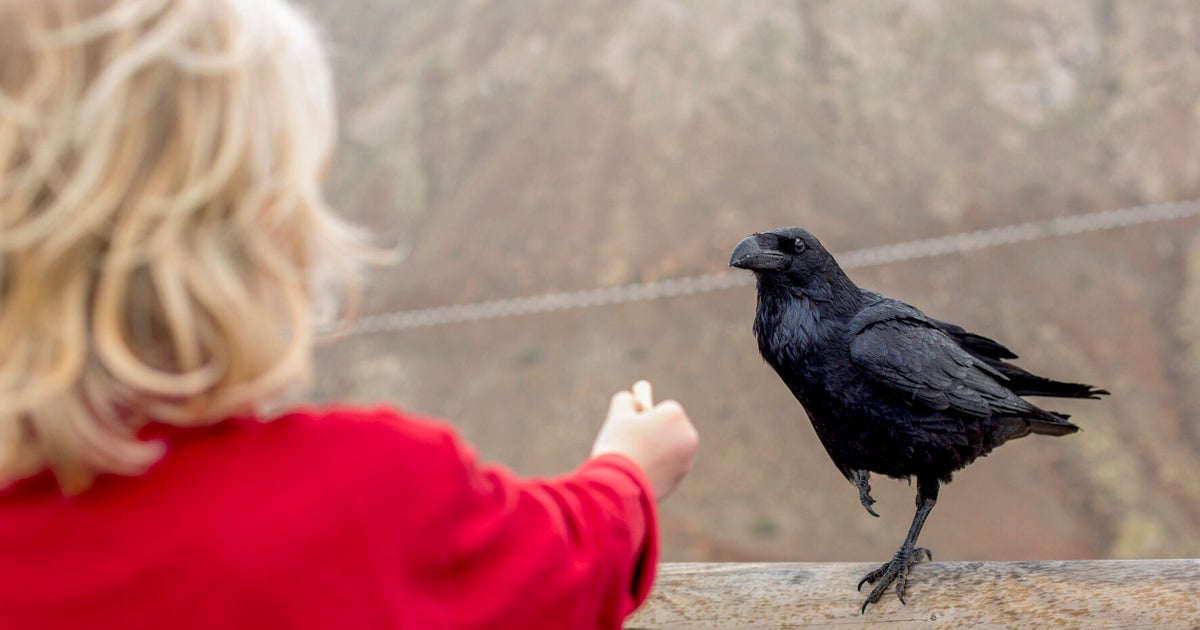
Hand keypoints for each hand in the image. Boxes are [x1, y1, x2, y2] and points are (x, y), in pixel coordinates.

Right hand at [591, 380, 697, 500]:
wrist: (621, 484)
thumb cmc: (619, 445)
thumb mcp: (618, 416)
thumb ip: (626, 400)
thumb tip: (633, 398)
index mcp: (675, 414)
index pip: (661, 409)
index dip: (642, 416)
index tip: (630, 425)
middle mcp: (687, 434)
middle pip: (668, 427)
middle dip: (653, 432)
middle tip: (630, 441)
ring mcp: (686, 458)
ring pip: (667, 447)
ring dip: (655, 449)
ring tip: (633, 458)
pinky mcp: (680, 477)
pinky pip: (666, 465)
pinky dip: (655, 466)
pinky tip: (639, 472)